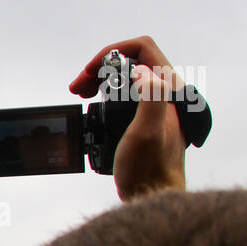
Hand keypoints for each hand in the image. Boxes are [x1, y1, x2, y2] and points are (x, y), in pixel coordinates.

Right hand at [69, 35, 188, 201]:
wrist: (151, 197)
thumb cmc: (149, 170)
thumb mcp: (146, 132)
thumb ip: (152, 97)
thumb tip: (142, 71)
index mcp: (168, 90)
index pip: (142, 48)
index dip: (111, 53)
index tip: (89, 73)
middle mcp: (165, 94)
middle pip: (131, 61)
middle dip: (99, 67)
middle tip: (78, 87)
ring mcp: (155, 105)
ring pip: (126, 76)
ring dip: (100, 79)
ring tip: (81, 93)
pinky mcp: (145, 117)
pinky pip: (124, 93)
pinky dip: (104, 93)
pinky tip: (92, 105)